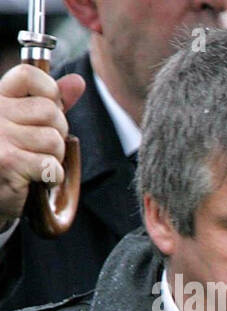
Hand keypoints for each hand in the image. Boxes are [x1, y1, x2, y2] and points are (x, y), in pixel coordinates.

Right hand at [0, 65, 84, 223]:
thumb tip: (78, 81)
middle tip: (40, 149)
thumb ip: (50, 102)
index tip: (49, 110)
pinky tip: (35, 179)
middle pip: (51, 111)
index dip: (49, 91)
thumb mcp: (26, 124)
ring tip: (36, 164)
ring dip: (55, 157)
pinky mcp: (8, 162)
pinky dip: (52, 177)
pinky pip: (52, 165)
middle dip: (57, 133)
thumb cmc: (10, 159)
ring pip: (55, 140)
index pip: (28, 75)